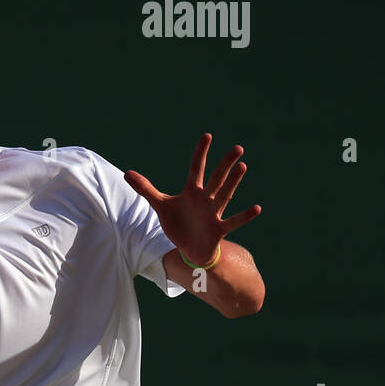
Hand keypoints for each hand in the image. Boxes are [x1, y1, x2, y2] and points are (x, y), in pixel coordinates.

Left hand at [124, 134, 260, 266]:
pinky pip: (233, 221)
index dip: (200, 153)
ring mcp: (213, 213)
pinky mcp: (218, 229)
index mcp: (191, 192)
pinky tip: (257, 208)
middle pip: (215, 178)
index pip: (195, 168)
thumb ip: (146, 189)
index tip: (207, 136)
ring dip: (233, 182)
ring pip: (224, 195)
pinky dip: (244, 216)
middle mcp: (205, 199)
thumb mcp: (161, 206)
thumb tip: (127, 173)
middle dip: (225, 164)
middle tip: (238, 148)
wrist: (189, 249)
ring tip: (242, 167)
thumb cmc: (179, 224)